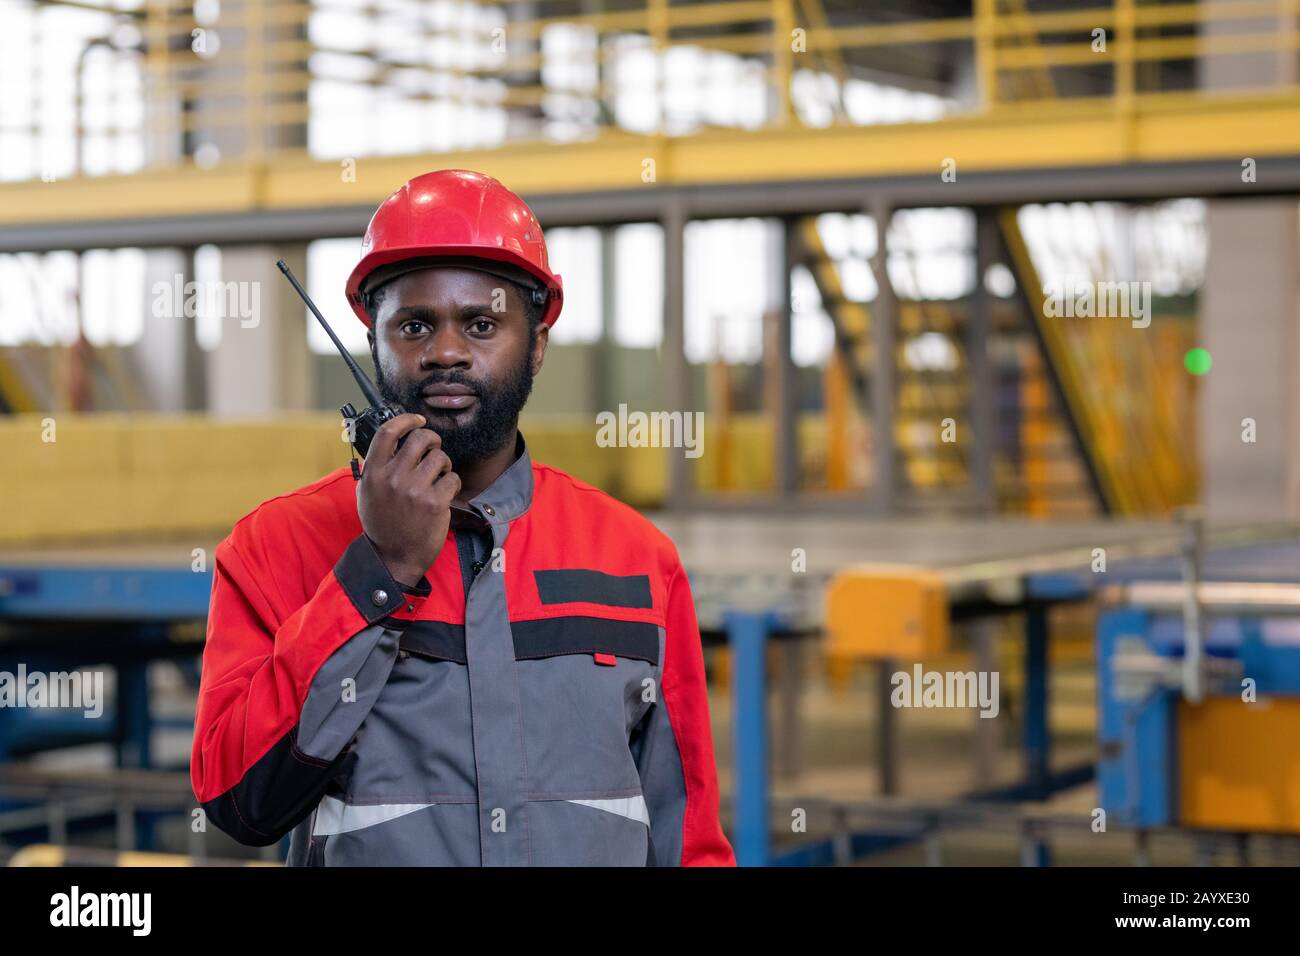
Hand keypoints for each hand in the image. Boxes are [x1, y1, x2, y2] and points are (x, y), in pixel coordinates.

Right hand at [356, 413, 459, 586]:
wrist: (394, 557)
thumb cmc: (382, 523)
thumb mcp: (367, 493)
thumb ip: (375, 467)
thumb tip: (392, 440)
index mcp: (373, 473)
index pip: (387, 432)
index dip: (405, 420)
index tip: (416, 419)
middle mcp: (393, 478)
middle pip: (420, 438)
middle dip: (432, 439)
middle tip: (434, 449)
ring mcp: (415, 490)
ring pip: (440, 457)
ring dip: (444, 464)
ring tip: (438, 476)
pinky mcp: (435, 502)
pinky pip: (453, 478)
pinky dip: (452, 483)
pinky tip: (444, 493)